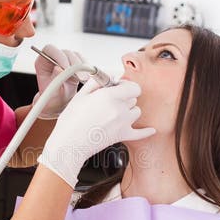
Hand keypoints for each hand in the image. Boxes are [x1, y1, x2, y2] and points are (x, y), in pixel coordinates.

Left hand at [33, 44, 88, 119]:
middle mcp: (54, 58)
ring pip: (75, 55)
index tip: (66, 68)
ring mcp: (65, 59)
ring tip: (82, 79)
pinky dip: (86, 68)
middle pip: (65, 52)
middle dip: (73, 64)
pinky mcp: (75, 63)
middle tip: (78, 77)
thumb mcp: (52, 92)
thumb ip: (54, 81)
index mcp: (43, 62)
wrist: (60, 101)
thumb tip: (58, 68)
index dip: (59, 56)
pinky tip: (85, 77)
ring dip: (81, 67)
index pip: (49, 50)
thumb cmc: (52, 97)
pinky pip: (83, 61)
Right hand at [38, 78, 154, 187]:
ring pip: (136, 112)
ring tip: (116, 113)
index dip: (126, 85)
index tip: (119, 87)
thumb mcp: (81, 95)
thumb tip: (108, 75)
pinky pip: (140, 134)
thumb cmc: (71, 122)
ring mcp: (123, 123)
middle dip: (125, 97)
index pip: (133, 86)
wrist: (69, 144)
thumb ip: (97, 82)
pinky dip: (146, 132)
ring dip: (129, 110)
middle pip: (134, 98)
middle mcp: (120, 109)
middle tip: (112, 100)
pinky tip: (151, 130)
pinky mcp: (123, 136)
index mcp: (109, 96)